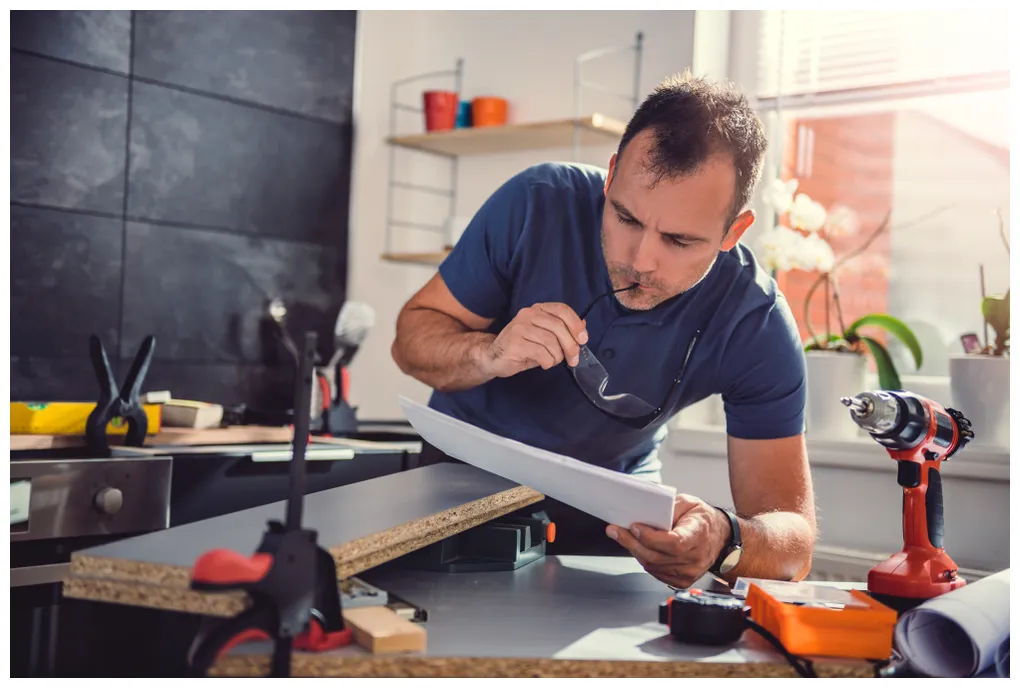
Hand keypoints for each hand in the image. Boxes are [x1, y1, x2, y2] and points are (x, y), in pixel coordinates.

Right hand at [481, 303, 587, 377]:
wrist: (493, 357)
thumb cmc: (522, 347)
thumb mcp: (544, 337)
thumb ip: (562, 330)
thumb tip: (583, 327)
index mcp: (537, 309)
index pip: (562, 310)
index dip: (576, 324)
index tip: (583, 340)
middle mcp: (527, 314)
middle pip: (559, 327)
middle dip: (571, 346)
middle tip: (573, 359)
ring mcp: (519, 327)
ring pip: (552, 342)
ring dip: (557, 356)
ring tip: (551, 361)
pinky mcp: (515, 342)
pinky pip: (542, 353)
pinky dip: (547, 362)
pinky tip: (542, 363)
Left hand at [606, 493, 731, 588]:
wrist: (720, 538)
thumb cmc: (702, 518)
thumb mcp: (688, 502)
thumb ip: (668, 507)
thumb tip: (644, 511)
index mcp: (699, 535)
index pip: (674, 543)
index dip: (651, 537)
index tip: (635, 527)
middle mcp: (695, 557)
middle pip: (657, 556)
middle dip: (632, 542)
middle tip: (615, 530)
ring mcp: (689, 572)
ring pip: (653, 566)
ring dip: (634, 550)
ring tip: (621, 536)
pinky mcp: (683, 581)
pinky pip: (657, 573)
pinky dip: (644, 559)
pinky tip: (636, 547)